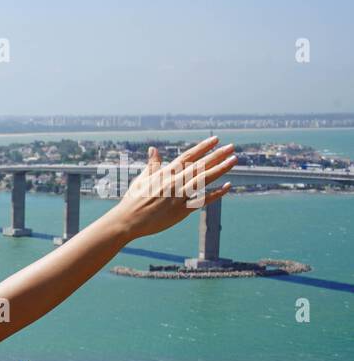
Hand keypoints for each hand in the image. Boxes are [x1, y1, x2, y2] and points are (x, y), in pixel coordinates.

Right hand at [113, 136, 235, 239]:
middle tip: (231, 147)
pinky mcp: (181, 210)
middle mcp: (173, 182)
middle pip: (200, 165)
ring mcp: (178, 196)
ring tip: (233, 160)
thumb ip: (152, 164)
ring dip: (220, 169)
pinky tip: (227, 186)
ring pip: (204, 179)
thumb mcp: (142, 179)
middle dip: (217, 155)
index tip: (215, 139)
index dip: (202, 147)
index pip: (187, 156)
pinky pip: (202, 200)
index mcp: (164, 173)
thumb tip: (153, 149)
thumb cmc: (133, 200)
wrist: (127, 221)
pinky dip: (216, 193)